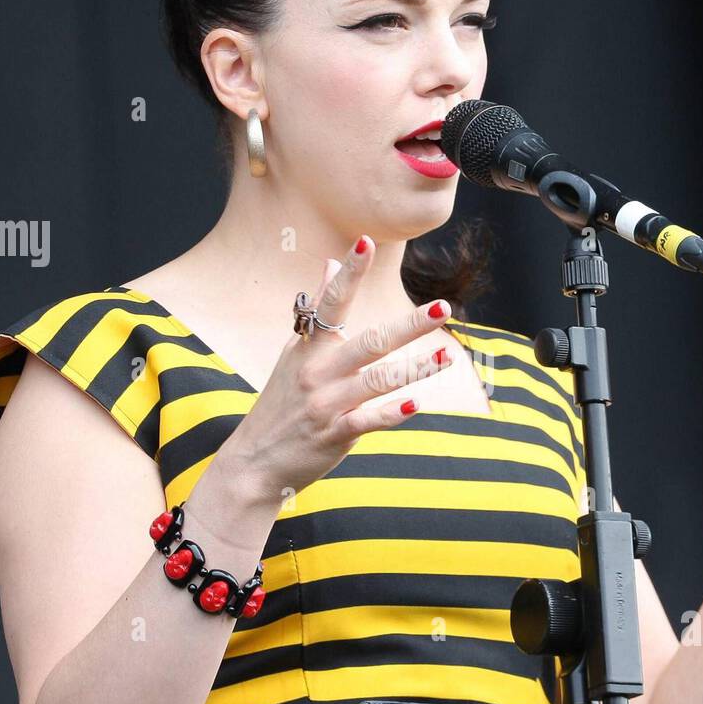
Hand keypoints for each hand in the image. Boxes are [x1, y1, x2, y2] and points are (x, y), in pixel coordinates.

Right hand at [225, 235, 453, 502]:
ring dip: (417, 369)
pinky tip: (417, 404)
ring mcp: (325, 404)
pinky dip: (393, 413)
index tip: (365, 241)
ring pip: (378, 381)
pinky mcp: (333, 435)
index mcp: (308, 347)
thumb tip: (329, 264)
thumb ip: (316, 311)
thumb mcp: (294, 354)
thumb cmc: (280, 404)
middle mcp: (316, 372)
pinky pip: (369, 421)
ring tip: (448, 355)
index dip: (349, 272)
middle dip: (409, 324)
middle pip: (370, 342)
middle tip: (443, 307)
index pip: (331, 301)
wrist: (254, 462)